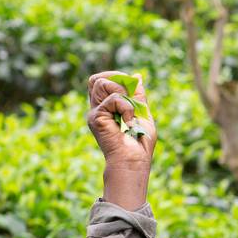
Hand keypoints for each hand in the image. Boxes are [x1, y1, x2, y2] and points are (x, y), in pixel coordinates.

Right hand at [85, 71, 157, 207]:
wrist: (135, 160)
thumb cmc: (140, 143)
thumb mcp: (142, 113)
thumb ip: (138, 96)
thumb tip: (137, 77)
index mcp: (107, 107)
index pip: (103, 80)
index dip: (117, 77)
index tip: (133, 88)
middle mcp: (97, 109)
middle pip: (96, 79)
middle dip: (116, 79)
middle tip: (130, 96)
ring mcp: (95, 113)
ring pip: (100, 82)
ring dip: (121, 92)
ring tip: (130, 111)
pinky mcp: (96, 118)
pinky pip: (112, 98)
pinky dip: (126, 106)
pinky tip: (129, 121)